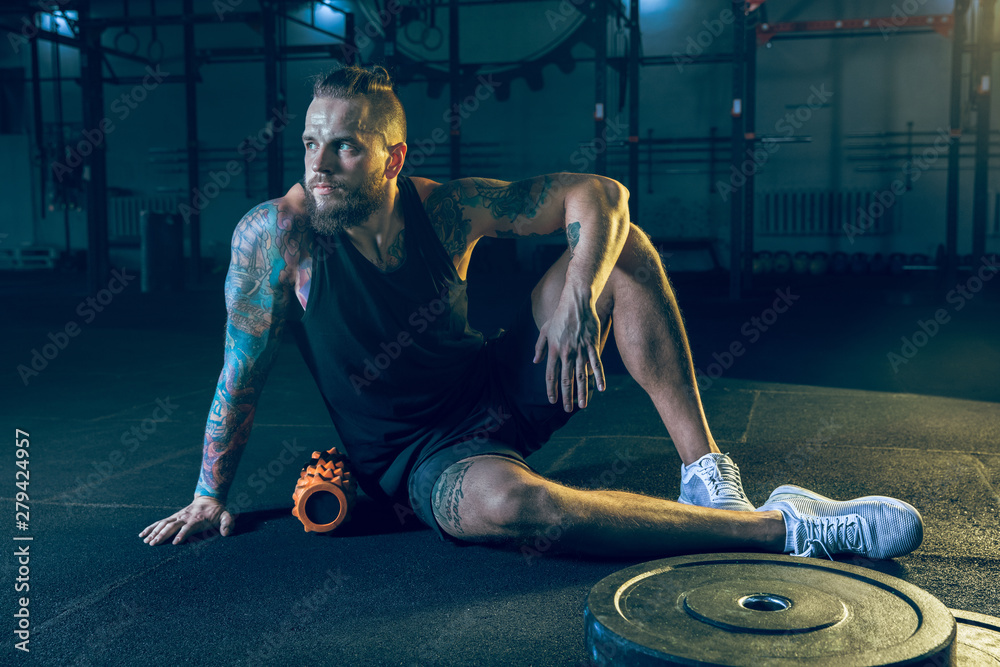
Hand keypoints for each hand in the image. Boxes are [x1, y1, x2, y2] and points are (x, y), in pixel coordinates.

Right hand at [139, 495, 233, 545]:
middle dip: (163, 535)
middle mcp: (185, 518)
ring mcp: (178, 517)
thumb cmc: (217, 511)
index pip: (188, 528)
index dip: (182, 535)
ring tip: (146, 541)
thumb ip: (227, 523)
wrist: (209, 499)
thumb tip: (227, 533)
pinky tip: (142, 534)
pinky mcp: (173, 517)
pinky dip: (151, 527)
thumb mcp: (226, 515)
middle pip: (172, 526)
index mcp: (197, 519)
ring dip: (154, 532)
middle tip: (154, 544)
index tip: (175, 542)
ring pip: (163, 524)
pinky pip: (160, 522)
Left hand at [533, 293, 605, 411]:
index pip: (550, 375)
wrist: (576, 302)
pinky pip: (596, 365)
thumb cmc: (559, 315)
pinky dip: (599, 377)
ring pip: (581, 376)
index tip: (552, 401)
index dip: (551, 390)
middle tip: (567, 410)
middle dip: (566, 397)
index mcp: (553, 350)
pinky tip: (601, 389)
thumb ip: (539, 347)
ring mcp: (580, 350)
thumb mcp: (544, 329)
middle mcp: (566, 353)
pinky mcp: (592, 346)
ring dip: (582, 392)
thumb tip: (535, 362)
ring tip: (582, 406)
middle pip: (565, 380)